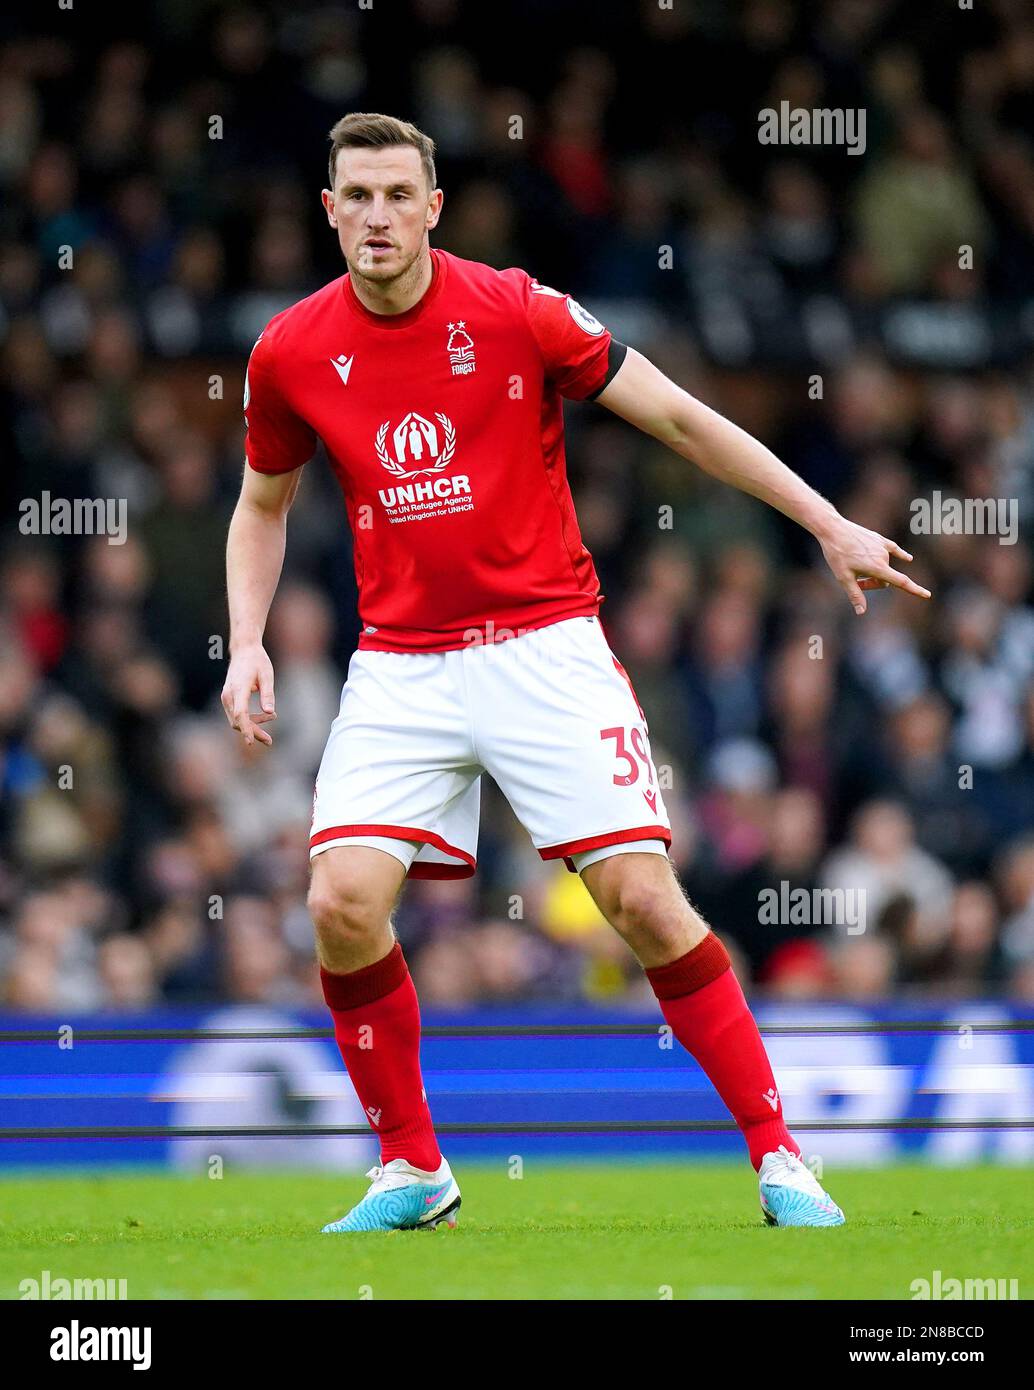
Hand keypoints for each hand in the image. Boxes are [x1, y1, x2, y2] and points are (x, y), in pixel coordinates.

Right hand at [221, 643, 276, 746]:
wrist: (244, 650)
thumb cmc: (257, 661)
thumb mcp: (267, 675)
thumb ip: (268, 694)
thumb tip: (270, 712)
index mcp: (238, 688)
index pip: (240, 714)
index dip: (246, 729)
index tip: (250, 742)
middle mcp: (228, 695)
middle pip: (238, 720)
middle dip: (253, 732)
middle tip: (270, 741)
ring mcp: (226, 697)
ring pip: (236, 719)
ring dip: (252, 726)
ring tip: (273, 720)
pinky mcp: (229, 698)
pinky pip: (237, 714)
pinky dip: (249, 718)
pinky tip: (265, 716)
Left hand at [816, 514, 931, 614]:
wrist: (833, 529)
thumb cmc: (837, 554)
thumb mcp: (843, 577)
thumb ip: (855, 595)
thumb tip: (861, 612)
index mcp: (878, 567)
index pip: (901, 582)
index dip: (915, 589)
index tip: (927, 594)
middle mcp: (884, 557)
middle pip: (885, 579)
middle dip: (874, 583)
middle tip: (855, 582)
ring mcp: (883, 546)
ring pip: (884, 566)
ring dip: (874, 570)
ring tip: (854, 565)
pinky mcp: (879, 539)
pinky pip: (893, 549)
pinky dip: (899, 555)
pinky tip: (908, 558)